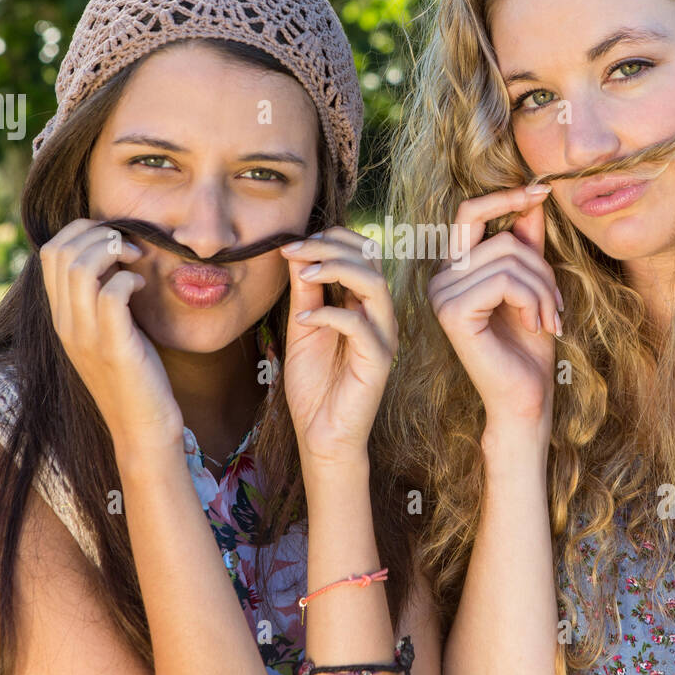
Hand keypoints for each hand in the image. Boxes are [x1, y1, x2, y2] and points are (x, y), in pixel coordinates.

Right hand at [39, 219, 183, 472]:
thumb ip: (102, 298)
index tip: (115, 240)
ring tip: (138, 260)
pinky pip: (112, 294)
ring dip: (113, 250)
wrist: (142, 430)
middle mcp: (65, 324)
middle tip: (130, 246)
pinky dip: (130, 279)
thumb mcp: (110, 331)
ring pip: (79, 268)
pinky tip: (144, 287)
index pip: (49, 252)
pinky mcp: (113, 348)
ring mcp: (86, 336)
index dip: (81, 232)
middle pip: (59, 252)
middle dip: (97, 233)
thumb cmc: (135, 376)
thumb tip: (117, 255)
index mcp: (61, 317)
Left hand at [279, 227, 397, 467]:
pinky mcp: (378, 360)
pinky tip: (304, 318)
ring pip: (374, 284)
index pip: (362, 252)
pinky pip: (360, 324)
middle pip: (370, 260)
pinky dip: (329, 313)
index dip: (331, 239)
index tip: (291, 244)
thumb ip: (305, 291)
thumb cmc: (314, 384)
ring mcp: (383, 337)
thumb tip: (295, 251)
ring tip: (303, 275)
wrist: (320, 434)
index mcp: (364, 304)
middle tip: (294, 251)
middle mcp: (380, 315)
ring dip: (336, 270)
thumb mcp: (302, 327)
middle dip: (330, 247)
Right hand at [427, 184, 561, 439]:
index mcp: (455, 269)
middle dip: (541, 267)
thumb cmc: (530, 347)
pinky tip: (537, 325)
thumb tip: (534, 195)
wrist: (526, 397)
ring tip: (549, 319)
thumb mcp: (534, 284)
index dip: (507, 197)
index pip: (471, 211)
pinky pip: (505, 280)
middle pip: (502, 238)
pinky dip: (533, 300)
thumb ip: (528, 242)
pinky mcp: (453, 311)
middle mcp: (441, 278)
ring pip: (509, 258)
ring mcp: (442, 294)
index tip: (544, 189)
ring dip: (543, 289)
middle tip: (556, 304)